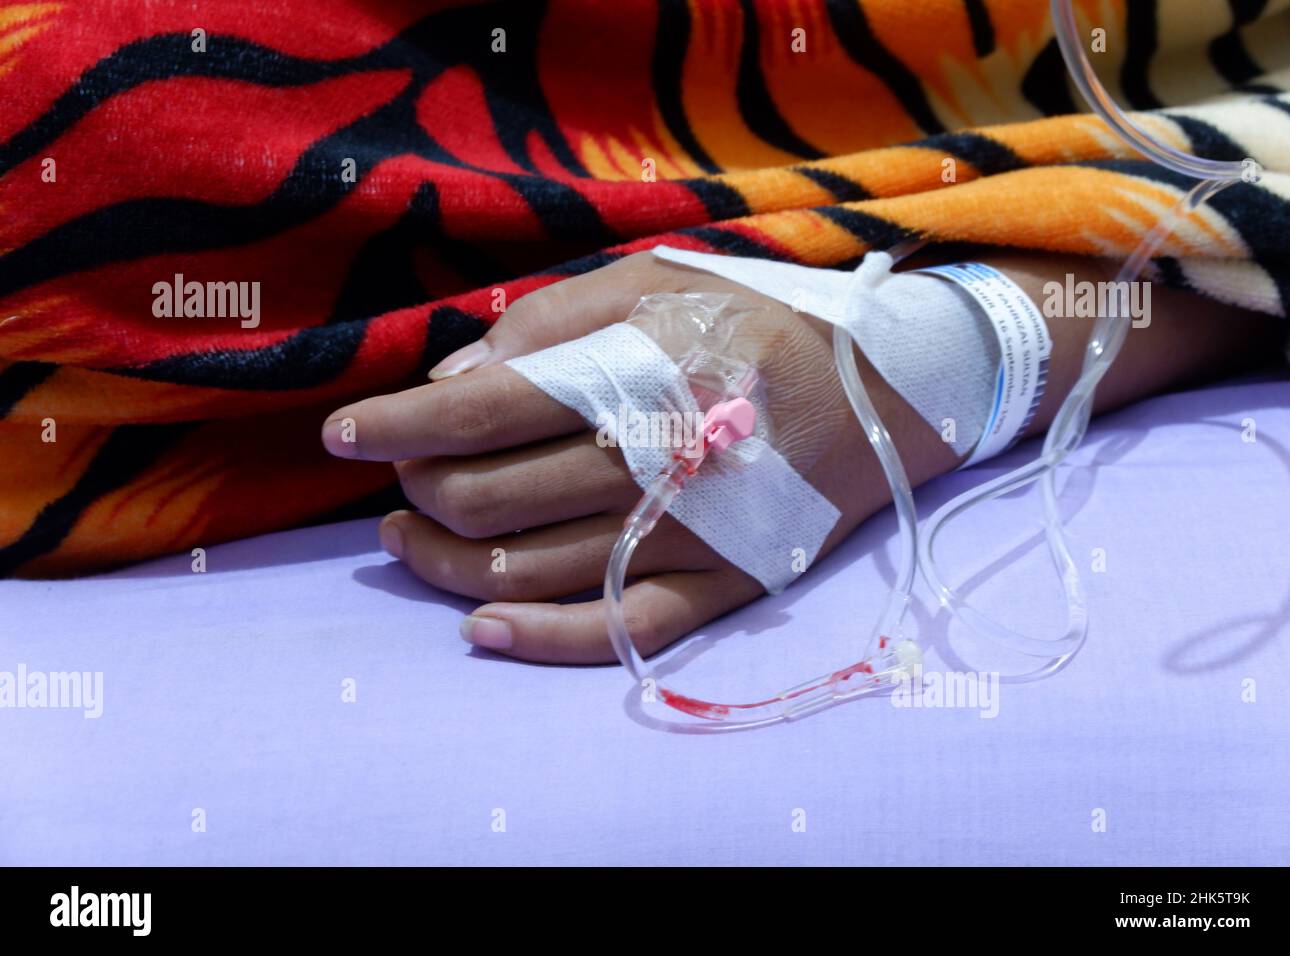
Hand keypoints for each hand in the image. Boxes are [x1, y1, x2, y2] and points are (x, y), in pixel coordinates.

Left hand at [321, 251, 946, 662]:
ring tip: (405, 535)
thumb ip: (553, 319)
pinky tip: (477, 626)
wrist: (881, 395)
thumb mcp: (658, 281)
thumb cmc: (755, 326)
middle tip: (399, 473)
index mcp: (637, 376)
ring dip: (444, 560)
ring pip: (528, 572)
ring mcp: (683, 539)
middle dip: (418, 489)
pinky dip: (535, 638)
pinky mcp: (712, 590)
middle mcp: (654, 464)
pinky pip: (610, 632)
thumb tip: (453, 378)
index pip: (483, 412)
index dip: (396, 425)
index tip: (344, 431)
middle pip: (490, 498)